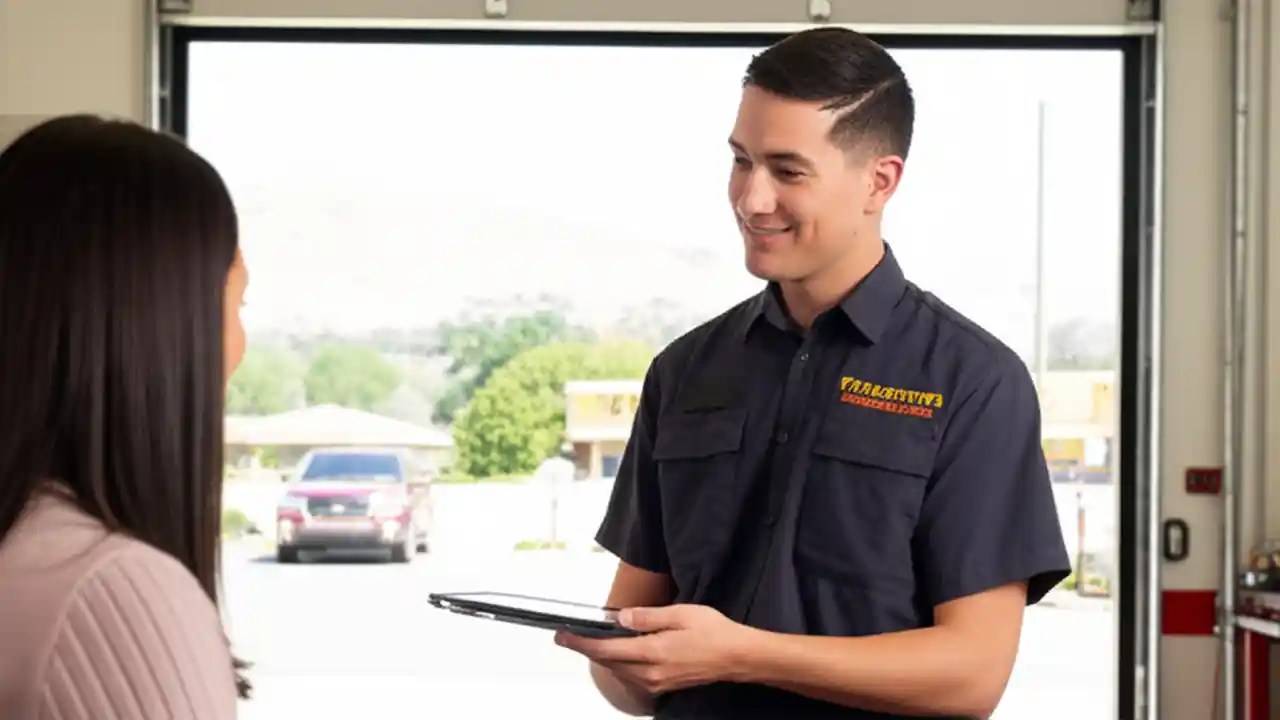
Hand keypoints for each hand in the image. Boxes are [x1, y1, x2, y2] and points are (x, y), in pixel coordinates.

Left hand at [555, 604, 756, 694]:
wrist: (737, 657)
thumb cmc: (713, 632)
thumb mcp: (680, 614)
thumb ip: (647, 617)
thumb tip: (621, 618)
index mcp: (652, 653)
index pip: (606, 648)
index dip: (581, 642)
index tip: (563, 635)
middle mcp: (650, 673)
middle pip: (608, 662)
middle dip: (586, 649)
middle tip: (568, 636)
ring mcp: (656, 683)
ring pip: (618, 671)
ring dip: (602, 657)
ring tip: (590, 642)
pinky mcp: (663, 686)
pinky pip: (632, 677)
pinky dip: (619, 665)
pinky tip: (619, 654)